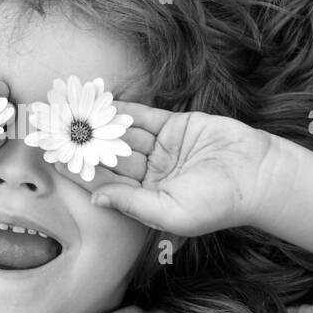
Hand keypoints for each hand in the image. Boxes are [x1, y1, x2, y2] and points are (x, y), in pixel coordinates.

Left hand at [72, 103, 281, 235]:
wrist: (259, 174)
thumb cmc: (219, 203)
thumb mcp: (172, 211)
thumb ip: (133, 204)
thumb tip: (97, 200)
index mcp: (147, 200)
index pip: (106, 184)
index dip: (80, 171)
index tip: (54, 159)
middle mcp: (151, 175)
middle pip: (110, 157)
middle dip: (84, 145)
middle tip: (55, 129)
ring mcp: (162, 150)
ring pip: (123, 135)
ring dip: (99, 124)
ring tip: (71, 111)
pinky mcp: (176, 127)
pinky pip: (144, 117)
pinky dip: (124, 110)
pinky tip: (100, 101)